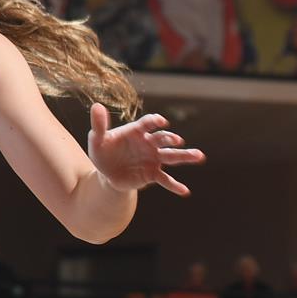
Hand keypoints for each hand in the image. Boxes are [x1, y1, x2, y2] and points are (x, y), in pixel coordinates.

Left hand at [87, 104, 203, 195]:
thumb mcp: (97, 139)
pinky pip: (165, 180)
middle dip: (171, 139)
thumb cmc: (103, 151)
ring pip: (171, 156)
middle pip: (163, 139)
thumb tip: (97, 106)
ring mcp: (153, 159)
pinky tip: (185, 191)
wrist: (106, 173)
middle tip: (178, 140)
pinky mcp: (152, 174)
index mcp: (137, 131)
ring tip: (199, 156)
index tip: (161, 122)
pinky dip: (174, 186)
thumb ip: (99, 124)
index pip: (148, 124)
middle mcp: (149, 143)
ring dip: (185, 156)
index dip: (155, 121)